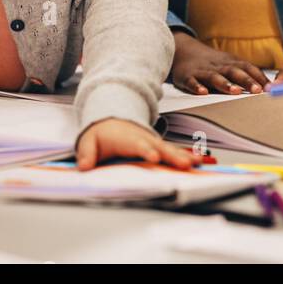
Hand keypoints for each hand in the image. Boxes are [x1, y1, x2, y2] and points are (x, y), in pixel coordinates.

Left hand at [75, 119, 202, 170]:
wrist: (111, 117)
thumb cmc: (100, 134)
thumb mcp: (88, 141)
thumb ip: (86, 154)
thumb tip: (84, 167)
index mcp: (127, 139)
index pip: (137, 145)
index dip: (146, 151)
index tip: (154, 157)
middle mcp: (144, 140)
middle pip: (160, 148)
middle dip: (173, 156)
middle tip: (185, 164)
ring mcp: (153, 143)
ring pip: (170, 150)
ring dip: (184, 156)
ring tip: (196, 163)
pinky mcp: (159, 148)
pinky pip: (173, 153)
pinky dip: (186, 157)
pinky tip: (198, 162)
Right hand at [170, 33, 266, 94]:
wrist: (183, 49)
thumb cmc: (213, 62)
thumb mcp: (230, 63)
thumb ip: (246, 73)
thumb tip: (269, 85)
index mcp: (230, 62)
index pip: (248, 67)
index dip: (259, 77)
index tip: (270, 88)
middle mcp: (218, 66)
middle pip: (234, 72)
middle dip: (246, 80)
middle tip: (257, 91)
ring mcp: (202, 71)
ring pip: (214, 77)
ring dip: (225, 83)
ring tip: (235, 91)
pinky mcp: (187, 76)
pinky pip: (192, 81)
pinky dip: (197, 86)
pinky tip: (202, 92)